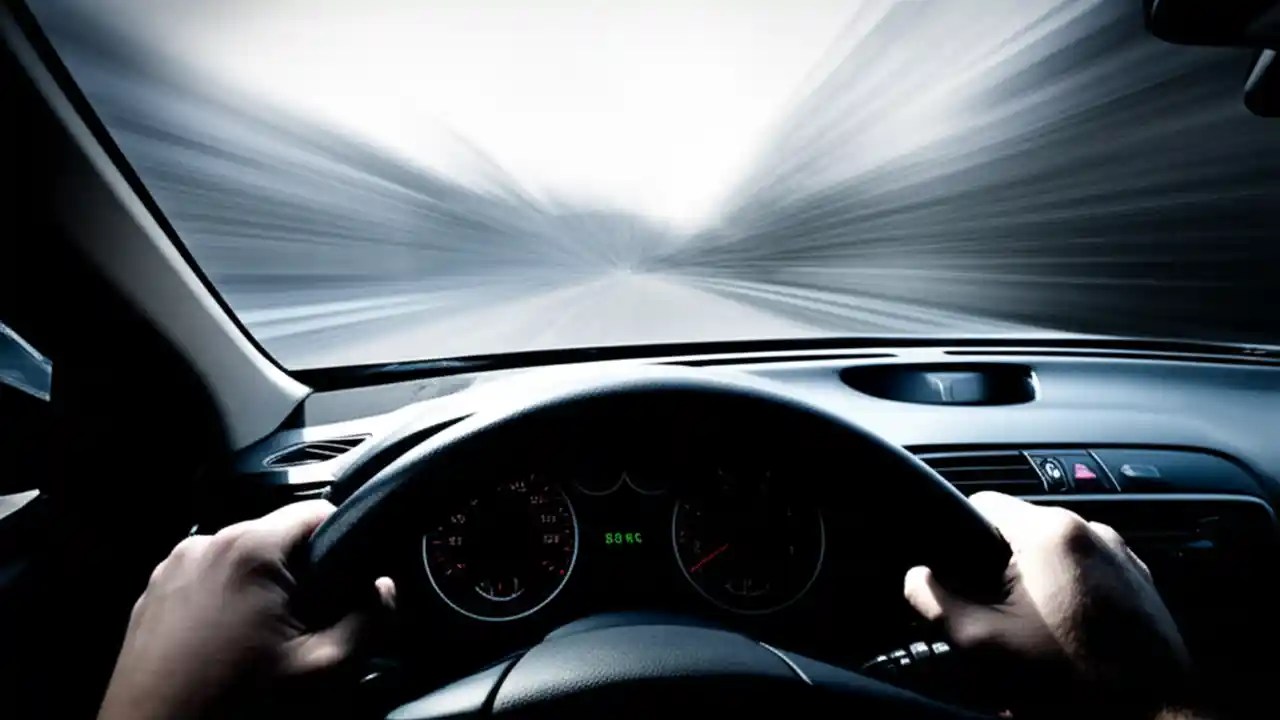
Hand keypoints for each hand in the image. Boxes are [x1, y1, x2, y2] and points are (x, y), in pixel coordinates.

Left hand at [98, 501, 393, 719]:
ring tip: (264, 643)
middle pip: (277, 537)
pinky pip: (208, 581)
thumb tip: (383, 592)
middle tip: (307, 627)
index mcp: (249, 550)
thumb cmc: (230, 706)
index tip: (349, 582)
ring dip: (263, 590)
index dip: (343, 542)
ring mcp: (172, 569)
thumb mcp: (322, 670)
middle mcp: (204, 546)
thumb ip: (370, 621)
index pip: (316, 511)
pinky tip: (230, 648)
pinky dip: (227, 603)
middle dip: (300, 574)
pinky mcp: (152, 594)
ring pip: (242, 560)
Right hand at [904, 492, 1193, 717]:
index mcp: (1051, 532)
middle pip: (1020, 532)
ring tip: (1037, 635)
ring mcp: (1123, 555)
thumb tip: (915, 579)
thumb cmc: (1074, 679)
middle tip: (999, 619)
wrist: (1151, 716)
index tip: (959, 579)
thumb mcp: (984, 644)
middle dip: (1001, 570)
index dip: (960, 539)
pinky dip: (1069, 596)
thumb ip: (936, 603)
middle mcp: (1093, 530)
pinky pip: (1087, 573)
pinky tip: (1068, 637)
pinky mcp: (1141, 582)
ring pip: (1054, 555)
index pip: (983, 502)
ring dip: (1037, 585)